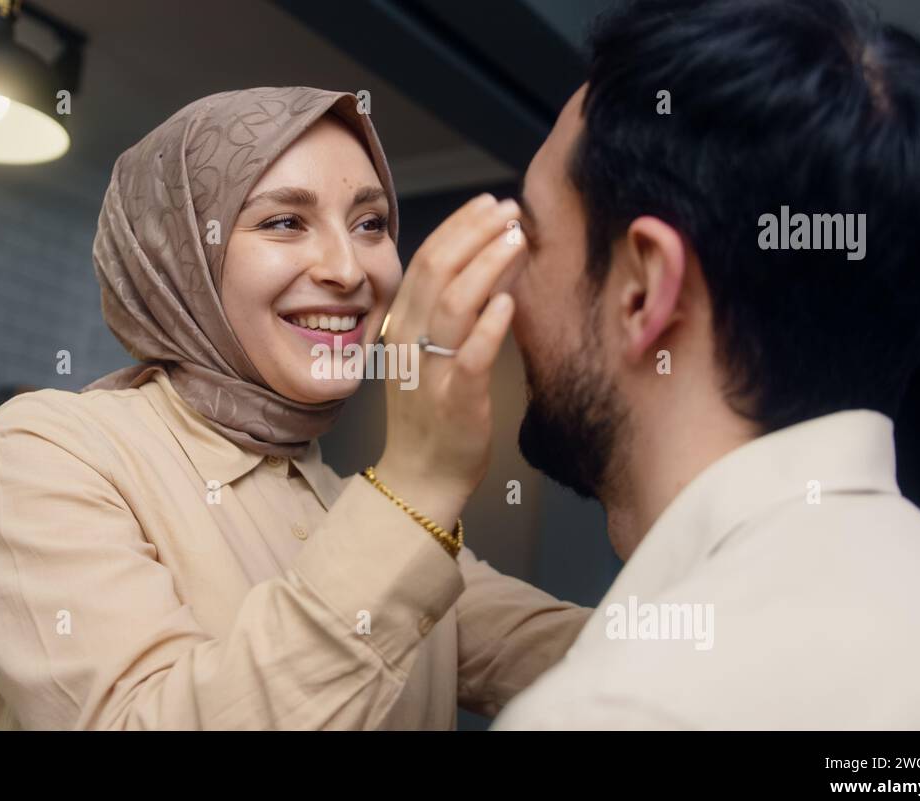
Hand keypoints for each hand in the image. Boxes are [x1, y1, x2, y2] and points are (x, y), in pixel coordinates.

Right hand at [374, 194, 524, 523]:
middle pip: (437, 271)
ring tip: (517, 240)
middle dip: (474, 233)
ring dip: (487, 266)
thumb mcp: (430, 352)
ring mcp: (429, 371)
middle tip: (509, 211)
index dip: (458, 227)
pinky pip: (469, 357)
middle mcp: (410, 342)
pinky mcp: (454, 401)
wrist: (420, 476)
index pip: (426, 261)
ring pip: (453, 305)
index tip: (489, 204)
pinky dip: (489, 326)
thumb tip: (489, 262)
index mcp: (403, 325)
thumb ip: (452, 310)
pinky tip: (510, 302)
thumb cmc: (433, 412)